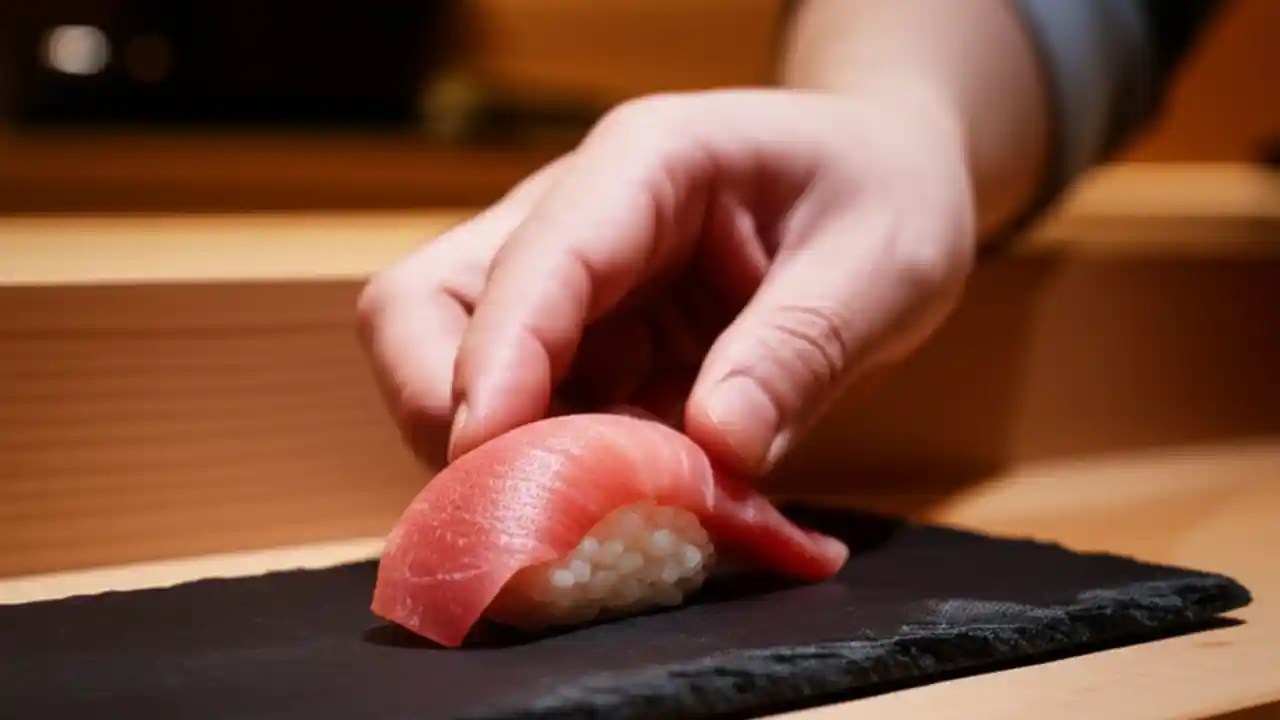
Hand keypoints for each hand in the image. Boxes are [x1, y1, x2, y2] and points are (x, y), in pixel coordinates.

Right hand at [358, 88, 975, 476]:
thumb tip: (716, 445)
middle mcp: (576, 221)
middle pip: (424, 311)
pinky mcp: (586, 353)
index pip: (535, 260)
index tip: (490, 458)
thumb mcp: (882, 259)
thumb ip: (800, 346)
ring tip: (627, 517)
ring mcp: (569, 293)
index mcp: (645, 165)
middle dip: (450, 416)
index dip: (498, 361)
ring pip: (455, 379)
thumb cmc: (882, 187)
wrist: (878, 178)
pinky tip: (660, 511)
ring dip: (517, 465)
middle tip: (536, 505)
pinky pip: (537, 428)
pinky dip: (574, 483)